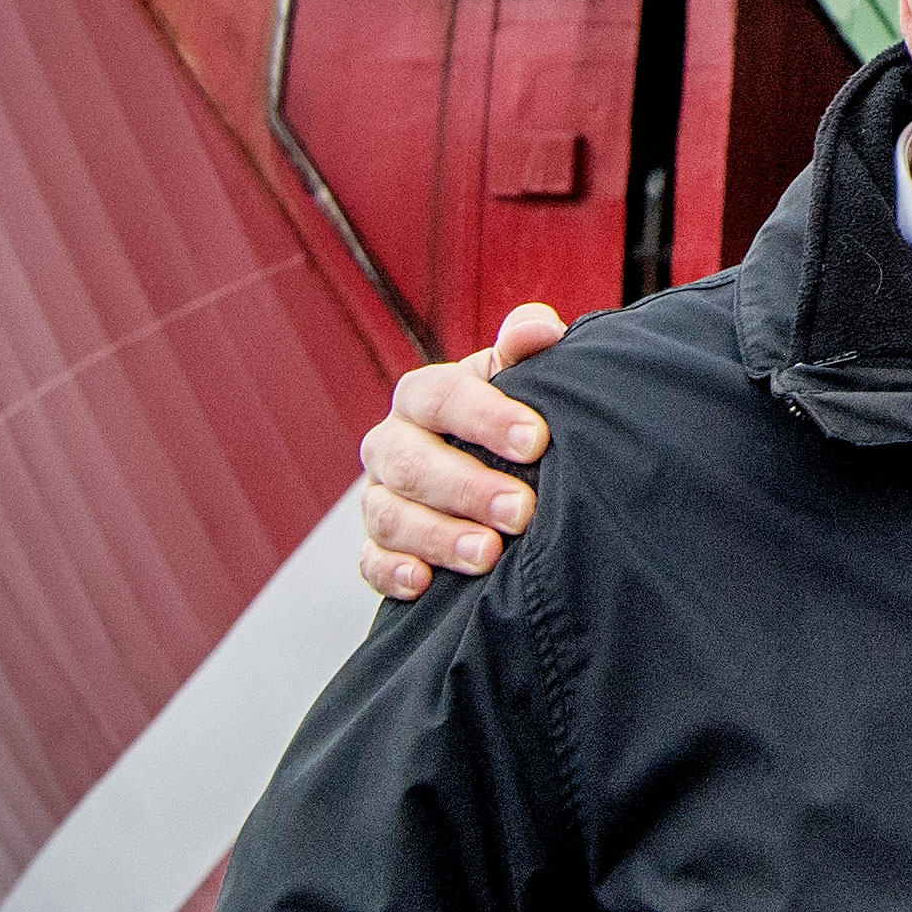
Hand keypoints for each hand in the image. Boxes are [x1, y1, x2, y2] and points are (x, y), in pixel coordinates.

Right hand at [355, 303, 567, 598]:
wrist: (500, 466)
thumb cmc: (514, 417)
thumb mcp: (521, 379)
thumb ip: (526, 349)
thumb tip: (542, 329)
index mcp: (424, 396)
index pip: (442, 397)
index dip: (487, 417)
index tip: (537, 441)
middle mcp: (392, 443)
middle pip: (411, 463)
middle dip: (467, 488)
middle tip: (522, 511)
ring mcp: (379, 496)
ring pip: (389, 515)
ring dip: (437, 536)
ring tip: (489, 554)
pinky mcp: (376, 545)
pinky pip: (369, 560)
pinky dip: (392, 572)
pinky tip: (424, 583)